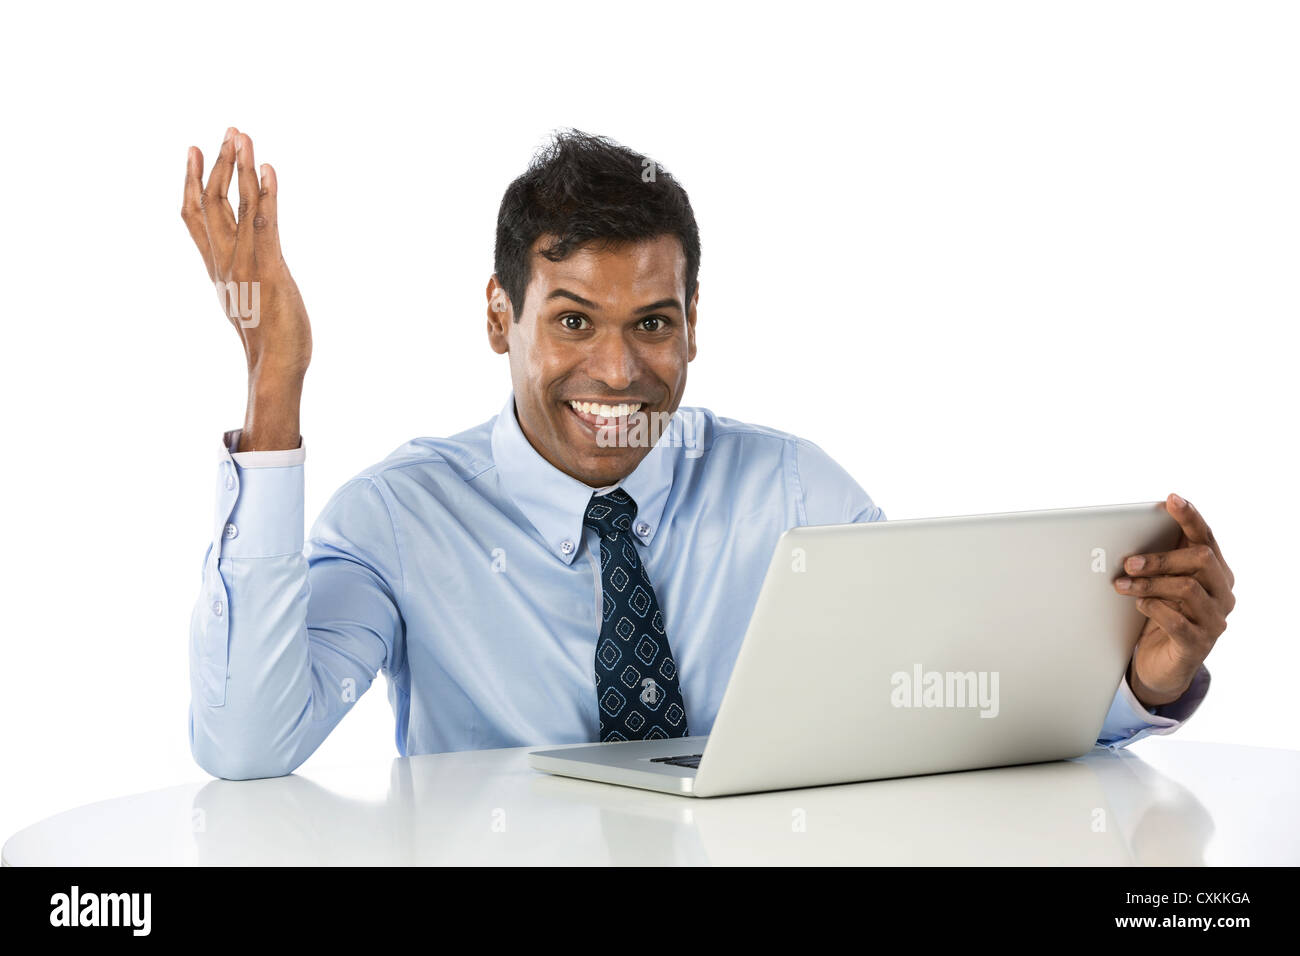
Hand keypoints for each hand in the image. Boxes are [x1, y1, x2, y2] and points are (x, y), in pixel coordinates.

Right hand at [181, 127, 309, 448]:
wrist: (274, 366)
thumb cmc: (268, 340)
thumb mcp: (247, 301)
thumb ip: (243, 277)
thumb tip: (247, 268)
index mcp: (218, 268)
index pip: (193, 217)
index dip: (191, 181)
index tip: (194, 150)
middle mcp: (225, 261)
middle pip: (210, 202)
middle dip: (218, 164)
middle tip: (228, 132)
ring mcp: (244, 263)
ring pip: (235, 205)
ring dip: (239, 167)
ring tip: (241, 135)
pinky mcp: (268, 268)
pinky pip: (264, 223)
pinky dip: (266, 194)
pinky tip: (268, 169)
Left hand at [1114, 493, 1235, 707]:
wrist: (1160, 664)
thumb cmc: (1160, 614)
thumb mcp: (1160, 584)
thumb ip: (1158, 561)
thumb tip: (1130, 532)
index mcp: (1216, 572)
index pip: (1206, 538)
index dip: (1189, 518)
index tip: (1171, 500)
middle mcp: (1222, 593)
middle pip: (1200, 559)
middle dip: (1161, 557)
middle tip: (1128, 562)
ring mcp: (1214, 620)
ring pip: (1187, 588)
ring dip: (1149, 583)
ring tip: (1121, 585)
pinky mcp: (1199, 645)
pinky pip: (1178, 621)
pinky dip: (1154, 609)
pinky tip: (1139, 605)